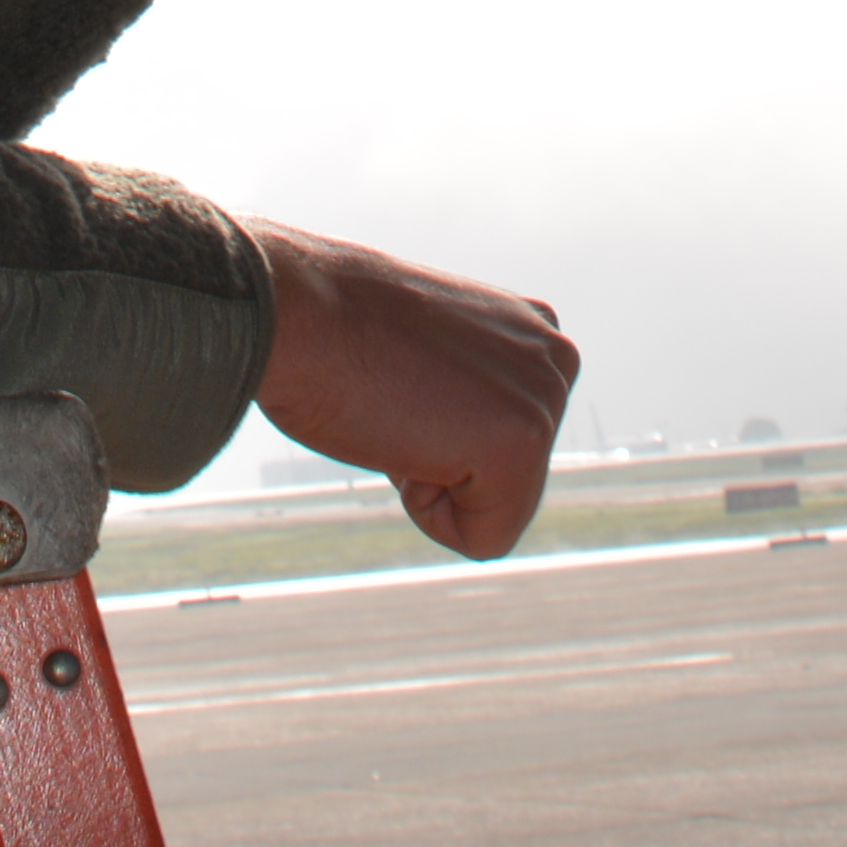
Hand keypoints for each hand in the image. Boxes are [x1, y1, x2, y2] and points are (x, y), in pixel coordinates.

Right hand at [248, 220, 578, 558]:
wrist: (291, 308)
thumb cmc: (332, 334)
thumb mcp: (425, 354)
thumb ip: (464, 386)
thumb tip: (452, 427)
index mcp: (534, 331)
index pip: (504, 445)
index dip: (433, 436)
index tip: (398, 379)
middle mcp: (554, 357)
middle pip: (506, 482)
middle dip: (438, 463)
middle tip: (393, 396)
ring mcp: (543, 398)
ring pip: (493, 511)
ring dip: (430, 482)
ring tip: (396, 407)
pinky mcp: (521, 442)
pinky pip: (484, 538)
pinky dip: (428, 513)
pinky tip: (400, 434)